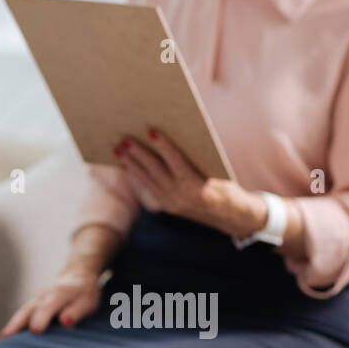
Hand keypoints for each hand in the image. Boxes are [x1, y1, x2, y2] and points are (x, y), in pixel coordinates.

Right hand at [0, 265, 102, 338]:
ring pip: (22, 313)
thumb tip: (66, 322)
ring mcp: (35, 300)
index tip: (35, 330)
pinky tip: (7, 337)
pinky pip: (22, 314)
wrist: (77, 275)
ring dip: (12, 325)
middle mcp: (42, 297)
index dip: (41, 318)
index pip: (47, 307)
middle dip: (17, 324)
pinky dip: (14, 324)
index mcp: (58, 295)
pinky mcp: (33, 304)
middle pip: (28, 310)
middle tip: (5, 338)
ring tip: (1, 340)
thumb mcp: (87, 301)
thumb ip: (76, 311)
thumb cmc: (84, 292)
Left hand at [113, 126, 230, 224]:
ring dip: (131, 163)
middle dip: (138, 153)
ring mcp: (172, 203)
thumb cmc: (227, 185)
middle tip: (123, 138)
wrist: (231, 217)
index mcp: (197, 186)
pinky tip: (127, 164)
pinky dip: (137, 174)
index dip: (163, 146)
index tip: (151, 130)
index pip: (176, 162)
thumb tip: (177, 134)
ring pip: (147, 180)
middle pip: (155, 170)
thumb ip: (197, 158)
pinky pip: (148, 187)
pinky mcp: (167, 206)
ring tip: (118, 148)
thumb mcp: (218, 172)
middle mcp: (181, 196)